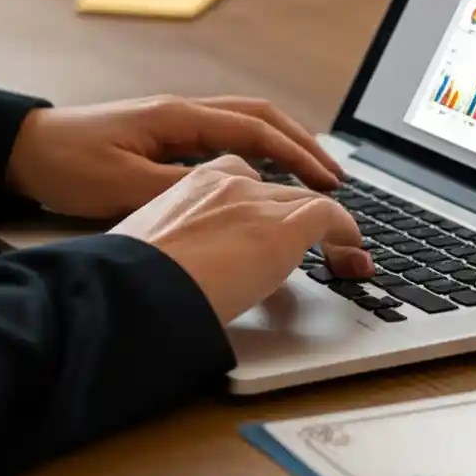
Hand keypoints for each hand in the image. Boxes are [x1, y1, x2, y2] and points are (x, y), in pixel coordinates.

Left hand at [6, 94, 344, 218]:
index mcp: (179, 117)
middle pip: (263, 117)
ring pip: (248, 124)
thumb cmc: (66, 164)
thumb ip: (179, 187)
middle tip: (336, 176)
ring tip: (314, 175)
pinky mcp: (168, 136)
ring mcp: (177, 121)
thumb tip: (233, 194)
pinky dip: (260, 151)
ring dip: (286, 145)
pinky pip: (228, 137)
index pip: (257, 132)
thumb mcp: (122, 184)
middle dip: (305, 145)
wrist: (23, 148)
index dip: (298, 156)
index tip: (327, 183)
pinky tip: (268, 175)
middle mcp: (185, 111)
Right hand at [112, 155, 370, 322]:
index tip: (268, 229)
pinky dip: (347, 235)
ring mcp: (255, 202)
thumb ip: (174, 250)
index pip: (242, 182)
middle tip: (316, 248)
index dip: (263, 206)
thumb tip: (184, 276)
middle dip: (299, 220)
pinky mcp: (281, 228)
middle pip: (280, 193)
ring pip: (307, 202)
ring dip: (328, 230)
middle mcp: (226, 182)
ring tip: (342, 257)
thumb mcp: (146, 254)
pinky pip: (330, 216)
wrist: (126, 293)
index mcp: (191, 186)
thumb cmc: (125, 285)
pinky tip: (351, 259)